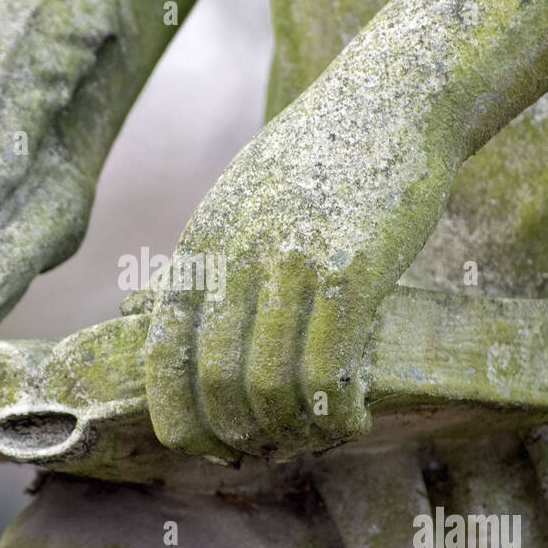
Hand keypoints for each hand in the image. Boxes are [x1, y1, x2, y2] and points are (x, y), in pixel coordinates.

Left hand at [143, 81, 452, 462]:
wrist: (393, 98)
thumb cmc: (319, 159)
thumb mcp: (238, 201)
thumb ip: (205, 266)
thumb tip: (154, 322)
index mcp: (201, 247)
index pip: (163, 356)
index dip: (180, 419)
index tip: (209, 447)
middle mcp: (235, 259)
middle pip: (217, 384)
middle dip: (241, 436)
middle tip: (272, 448)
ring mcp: (291, 265)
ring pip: (270, 386)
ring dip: (292, 430)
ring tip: (316, 432)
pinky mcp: (351, 271)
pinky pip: (328, 370)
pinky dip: (337, 411)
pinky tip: (354, 414)